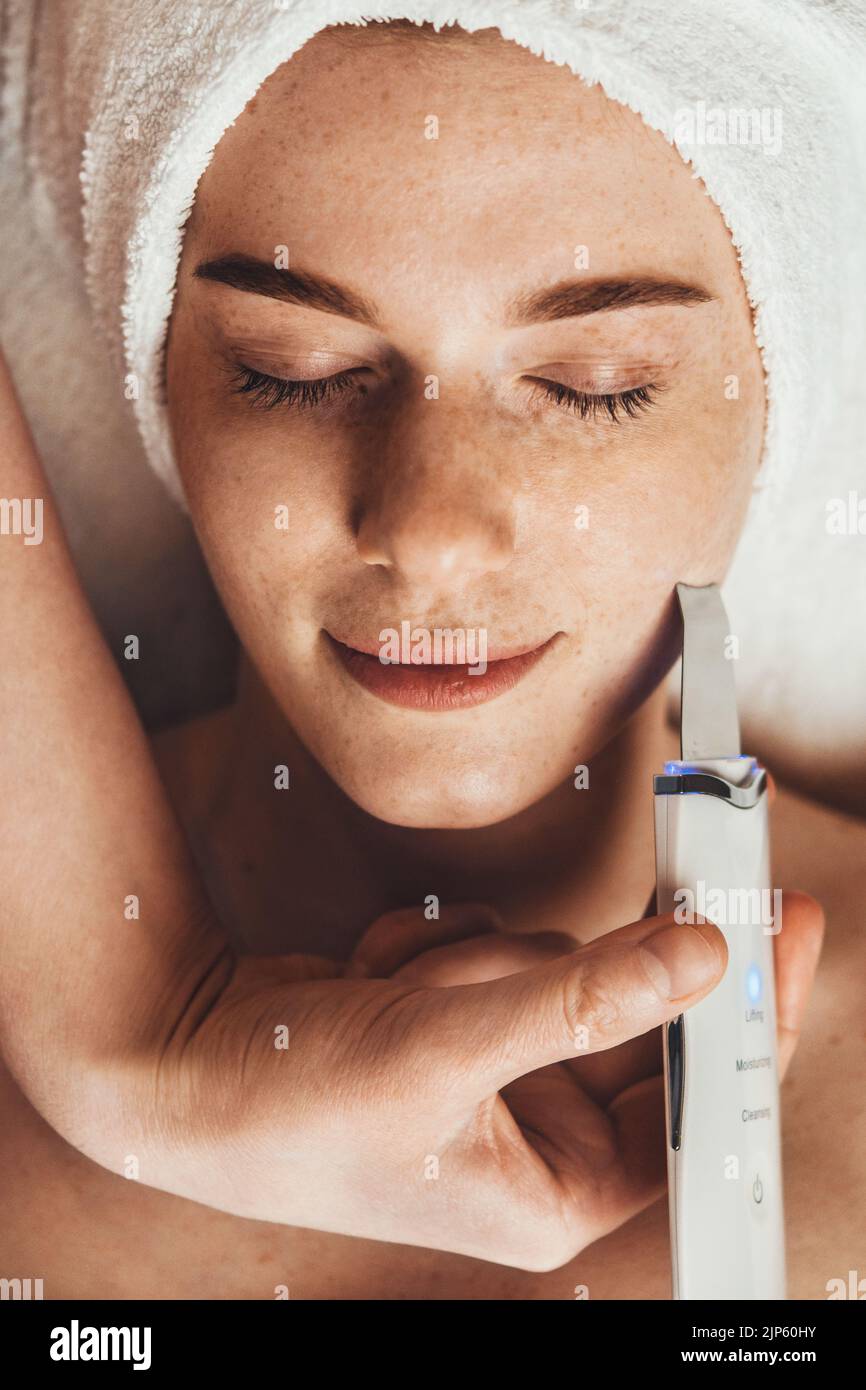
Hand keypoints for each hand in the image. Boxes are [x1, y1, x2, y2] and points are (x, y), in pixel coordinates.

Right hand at [338, 878, 823, 1259]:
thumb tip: (702, 958)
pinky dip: (438, 944)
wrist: (181, 1063)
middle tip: (671, 870)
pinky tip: (375, 976)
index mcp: (556, 1188)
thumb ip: (583, 1001)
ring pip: (553, 961)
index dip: (747, 1017)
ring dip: (481, 957)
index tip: (785, 926)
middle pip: (628, 1015)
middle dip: (590, 964)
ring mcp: (495, 1066)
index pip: (691, 1103)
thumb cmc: (298, 1109)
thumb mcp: (447, 1053)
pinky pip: (493, 941)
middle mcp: (536, 1132)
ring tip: (404, 988)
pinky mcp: (459, 1013)